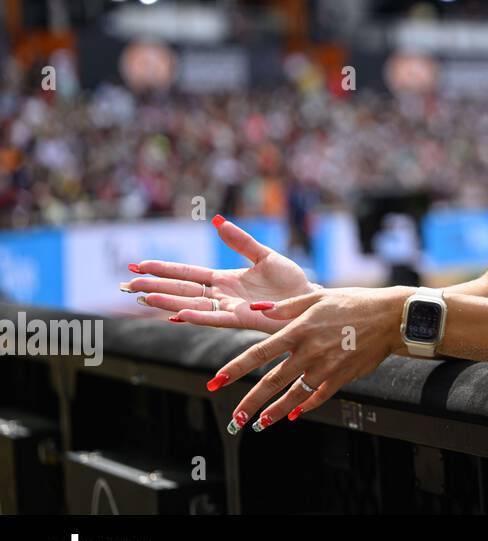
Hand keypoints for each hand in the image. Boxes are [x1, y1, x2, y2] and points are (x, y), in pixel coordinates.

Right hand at [121, 216, 320, 332]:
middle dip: (155, 286)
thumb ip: (240, 241)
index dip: (164, 269)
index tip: (140, 264)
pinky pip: (213, 318)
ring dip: (167, 300)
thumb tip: (217, 220)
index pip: (187, 273)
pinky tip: (176, 313)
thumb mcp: (263, 255)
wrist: (307, 299)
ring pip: (190, 304)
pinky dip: (195, 316)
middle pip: (181, 289)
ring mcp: (228, 309)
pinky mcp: (240, 320)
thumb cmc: (289, 281)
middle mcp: (221, 295)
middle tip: (128, 283)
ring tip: (144, 296)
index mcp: (224, 279)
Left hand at [207, 287, 410, 432]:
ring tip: (260, 424)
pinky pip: (319, 397)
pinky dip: (305, 407)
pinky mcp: (342, 377)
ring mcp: (326, 368)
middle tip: (236, 418)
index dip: (235, 369)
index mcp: (299, 330)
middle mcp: (308, 352)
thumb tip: (260, 310)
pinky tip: (295, 415)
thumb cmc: (355, 302)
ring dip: (275, 412)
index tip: (217, 381)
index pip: (259, 353)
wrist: (391, 317)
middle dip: (250, 402)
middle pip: (272, 382)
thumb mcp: (318, 298)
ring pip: (294, 396)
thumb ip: (287, 306)